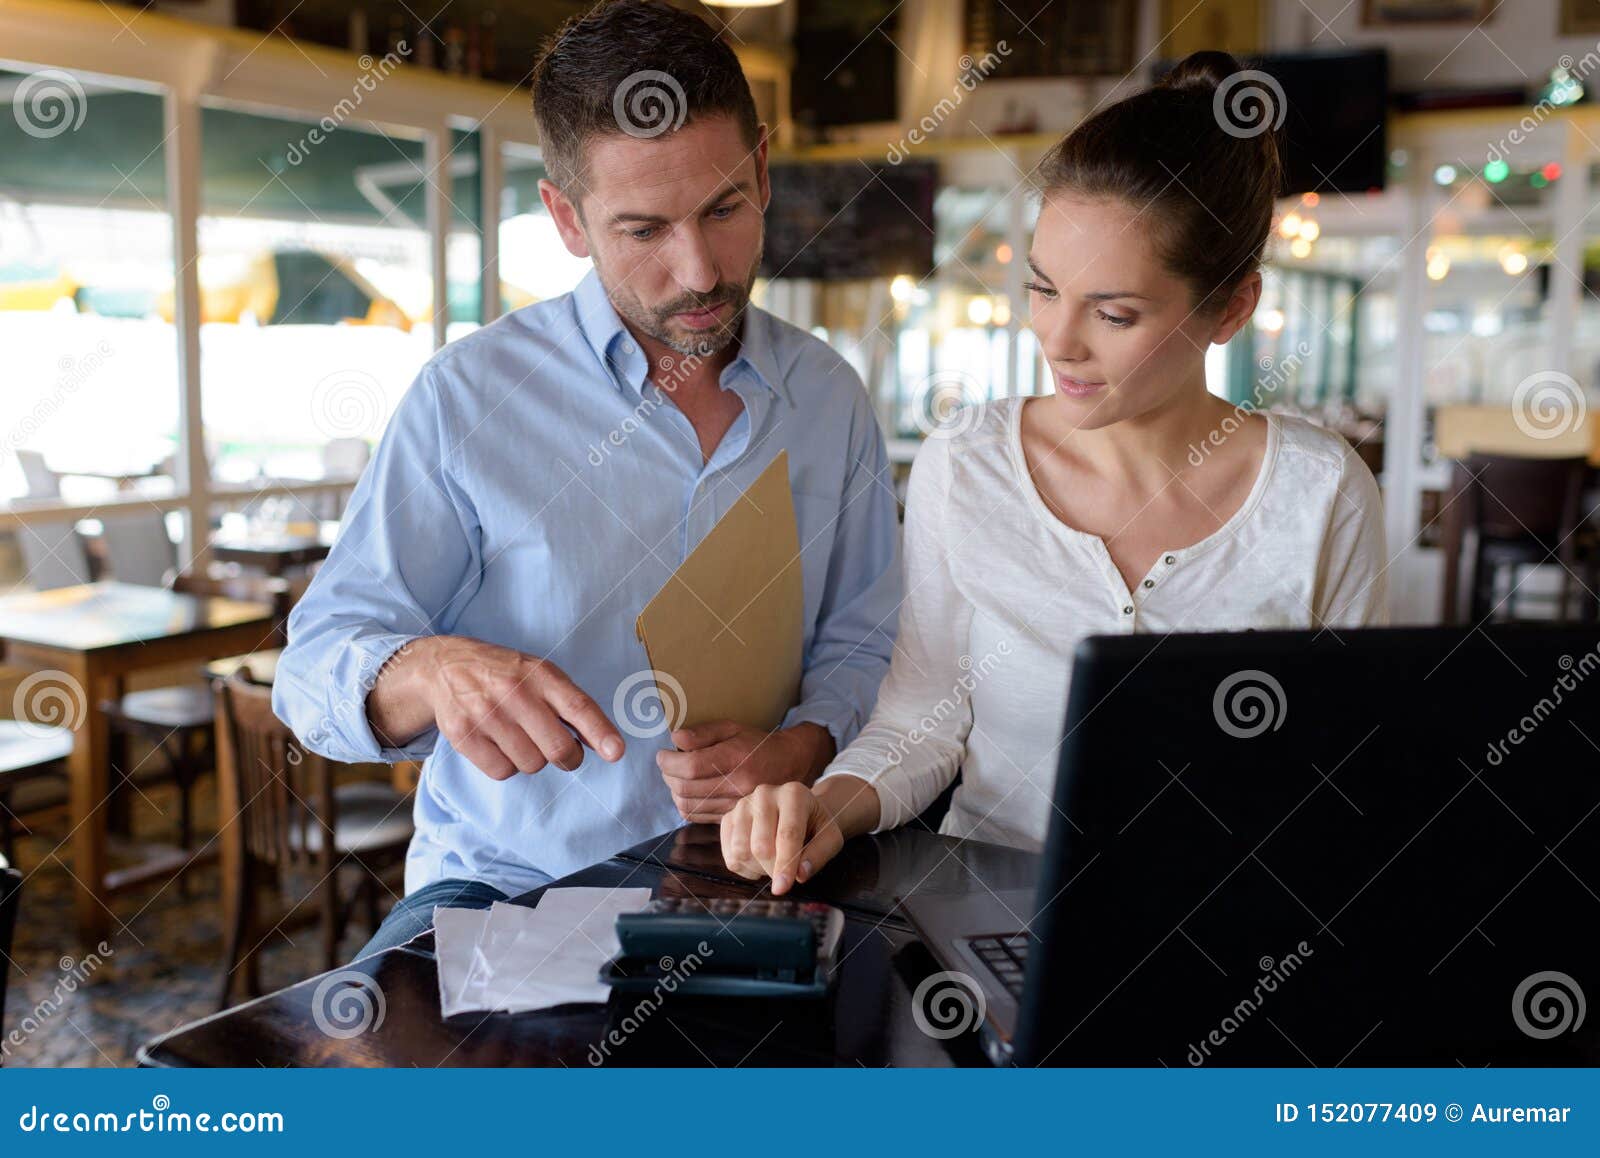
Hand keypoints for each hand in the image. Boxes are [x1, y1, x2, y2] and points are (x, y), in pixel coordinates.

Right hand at [368, 636, 623, 779]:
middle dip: (568, 758)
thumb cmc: (504, 673)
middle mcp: (513, 692)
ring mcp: (486, 714)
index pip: (577, 706)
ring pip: (530, 764)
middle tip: (564, 753)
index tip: (616, 752)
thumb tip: (604, 743)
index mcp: (539, 674)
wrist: (444, 666)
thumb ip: (569, 705)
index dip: (599, 732)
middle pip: (556, 748)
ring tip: (520, 737)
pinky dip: (506, 766)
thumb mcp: (539, 674)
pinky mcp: (463, 735)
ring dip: (533, 759)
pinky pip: (502, 772)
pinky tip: (499, 745)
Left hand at [656, 720, 833, 822]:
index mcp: (736, 759)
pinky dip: (685, 804)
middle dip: (667, 775)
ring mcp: (735, 805)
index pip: (690, 766)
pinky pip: (697, 816)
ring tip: (676, 777)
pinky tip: (688, 791)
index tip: (662, 754)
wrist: (790, 765)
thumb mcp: (733, 728)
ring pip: (688, 805)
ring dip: (674, 791)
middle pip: (685, 788)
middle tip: (667, 764)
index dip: (668, 762)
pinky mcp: (732, 817)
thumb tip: (676, 739)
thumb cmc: (758, 744)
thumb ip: (703, 733)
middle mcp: (736, 785)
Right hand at [720, 782, 844, 894]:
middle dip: (773, 869)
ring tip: (773, 862)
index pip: (787, 834)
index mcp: (793, 794)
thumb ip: (819, 855)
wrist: (800, 812)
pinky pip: (730, 856)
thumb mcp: (830, 839)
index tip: (782, 889)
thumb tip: (800, 874)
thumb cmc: (816, 827)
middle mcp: (764, 794)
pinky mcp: (728, 818)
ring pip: (740, 851)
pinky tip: (759, 861)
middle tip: (786, 871)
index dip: (785, 864)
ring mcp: (742, 805)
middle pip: (760, 846)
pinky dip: (745, 868)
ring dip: (758, 869)